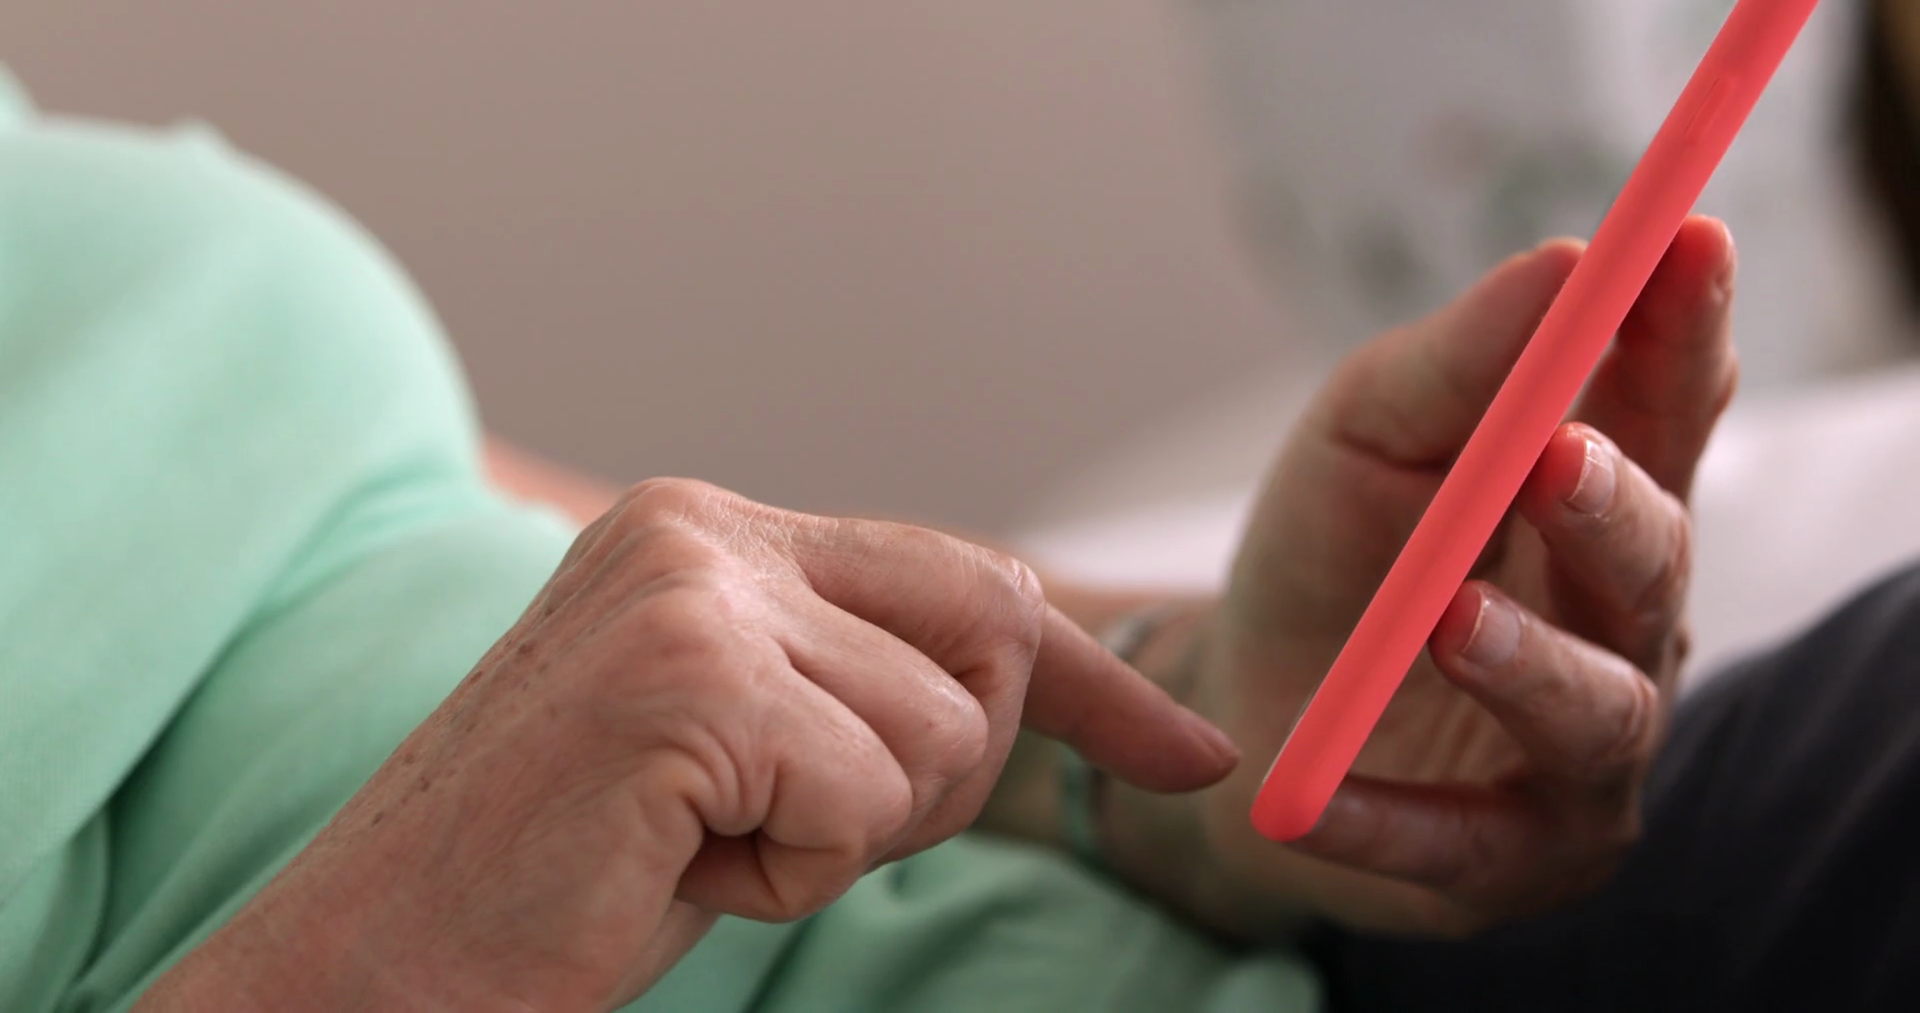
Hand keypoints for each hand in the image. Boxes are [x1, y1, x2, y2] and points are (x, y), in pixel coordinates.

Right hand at [142, 479, 1237, 1011]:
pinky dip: (795, 873)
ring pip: (938, 737)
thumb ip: (855, 677)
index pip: (965, 576)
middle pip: (987, 636)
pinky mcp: (685, 681)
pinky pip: (867, 800)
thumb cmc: (568, 873)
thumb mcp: (744, 749)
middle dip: (949, 772)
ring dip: (848, 838)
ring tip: (704, 847)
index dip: (1088, 681)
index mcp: (707, 528)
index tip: (1192, 756)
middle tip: (791, 830)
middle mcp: (698, 527)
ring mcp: (688, 594)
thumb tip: (1032, 660)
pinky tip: (678, 867)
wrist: (382, 963)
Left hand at [1130, 218, 1736, 936]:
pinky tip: (1311, 801)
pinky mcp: (1510, 858)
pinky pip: (1464, 845)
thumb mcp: (1366, 436)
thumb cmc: (1328, 555)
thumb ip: (1459, 364)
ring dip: (1530, 663)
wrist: (1240, 705)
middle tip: (1556, 455)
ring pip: (1595, 709)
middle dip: (1610, 509)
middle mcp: (1620, 628)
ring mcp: (1581, 752)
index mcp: (1599, 507)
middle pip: (1653, 565)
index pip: (1669, 416)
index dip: (1684, 336)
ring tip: (1454, 620)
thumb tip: (1570, 256)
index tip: (1685, 243)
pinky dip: (1390, 822)